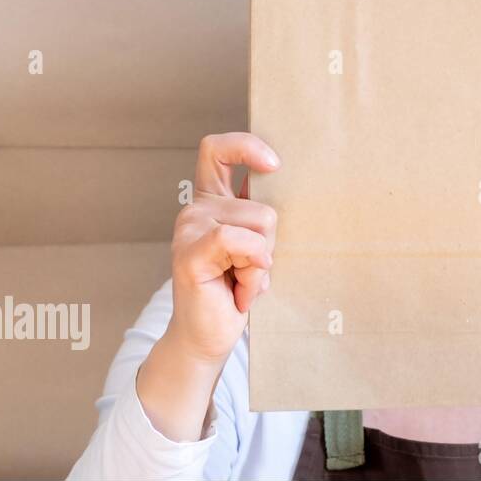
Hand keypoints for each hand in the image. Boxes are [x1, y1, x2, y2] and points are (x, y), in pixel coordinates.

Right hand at [165, 132, 280, 364]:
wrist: (209, 335)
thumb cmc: (238, 288)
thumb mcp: (258, 244)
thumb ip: (262, 214)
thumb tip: (291, 181)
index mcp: (212, 200)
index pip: (217, 149)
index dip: (247, 146)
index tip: (274, 165)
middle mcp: (196, 209)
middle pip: (262, 205)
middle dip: (271, 242)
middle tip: (251, 268)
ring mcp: (189, 230)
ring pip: (259, 223)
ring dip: (262, 262)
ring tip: (243, 281)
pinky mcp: (189, 255)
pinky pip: (237, 241)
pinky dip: (252, 267)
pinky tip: (241, 289)